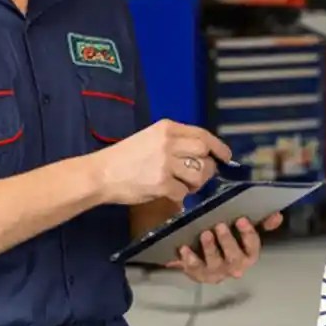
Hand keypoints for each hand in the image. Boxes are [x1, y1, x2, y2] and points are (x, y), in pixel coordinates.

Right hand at [90, 119, 231, 205]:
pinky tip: (168, 193)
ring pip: (198, 174)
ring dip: (196, 183)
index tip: (226, 156)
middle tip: (203, 175)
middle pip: (204, 151)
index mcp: (166, 128)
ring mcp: (165, 164)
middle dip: (209, 166)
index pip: (202, 134)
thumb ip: (174, 142)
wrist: (100, 174)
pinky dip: (180, 196)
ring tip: (183, 185)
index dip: (218, 146)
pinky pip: (183, 193)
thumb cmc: (123, 157)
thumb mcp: (149, 139)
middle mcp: (168, 143)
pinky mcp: (161, 184)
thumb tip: (201, 153)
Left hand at [165, 214, 283, 283]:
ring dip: (210, 249)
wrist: (203, 258)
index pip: (253, 247)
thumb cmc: (227, 241)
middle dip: (227, 242)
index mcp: (248, 256)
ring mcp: (216, 273)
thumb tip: (277, 215)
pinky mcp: (199, 275)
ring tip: (204, 234)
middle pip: (234, 258)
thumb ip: (261, 224)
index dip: (248, 234)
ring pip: (215, 264)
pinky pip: (194, 269)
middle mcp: (235, 268)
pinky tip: (184, 248)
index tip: (241, 220)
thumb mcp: (243, 232)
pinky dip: (189, 259)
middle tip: (220, 226)